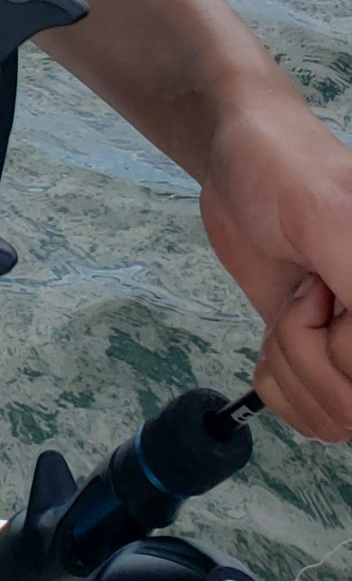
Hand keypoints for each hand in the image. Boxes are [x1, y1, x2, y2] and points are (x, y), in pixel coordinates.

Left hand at [200, 86, 351, 441]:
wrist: (239, 158)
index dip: (344, 348)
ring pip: (338, 420)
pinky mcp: (327, 363)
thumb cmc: (285, 168)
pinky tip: (274, 342)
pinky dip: (281, 389)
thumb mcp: (327, 215)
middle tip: (304, 292)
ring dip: (291, 367)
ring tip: (293, 304)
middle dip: (309, 354)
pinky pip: (317, 422)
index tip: (324, 290)